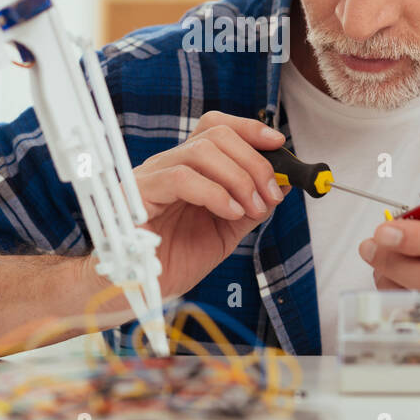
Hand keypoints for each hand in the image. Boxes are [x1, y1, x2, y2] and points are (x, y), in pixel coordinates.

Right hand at [131, 111, 288, 297]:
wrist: (136, 292)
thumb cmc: (174, 261)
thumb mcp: (225, 231)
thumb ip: (251, 207)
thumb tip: (283, 183)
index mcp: (186, 168)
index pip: (214, 128)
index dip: (248, 128)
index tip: (278, 142)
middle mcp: (167, 165)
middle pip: (214, 135)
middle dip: (253, 160)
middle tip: (270, 194)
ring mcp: (150, 177)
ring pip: (200, 151)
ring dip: (238, 178)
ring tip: (252, 208)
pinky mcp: (137, 195)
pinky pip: (180, 178)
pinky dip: (214, 193)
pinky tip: (229, 213)